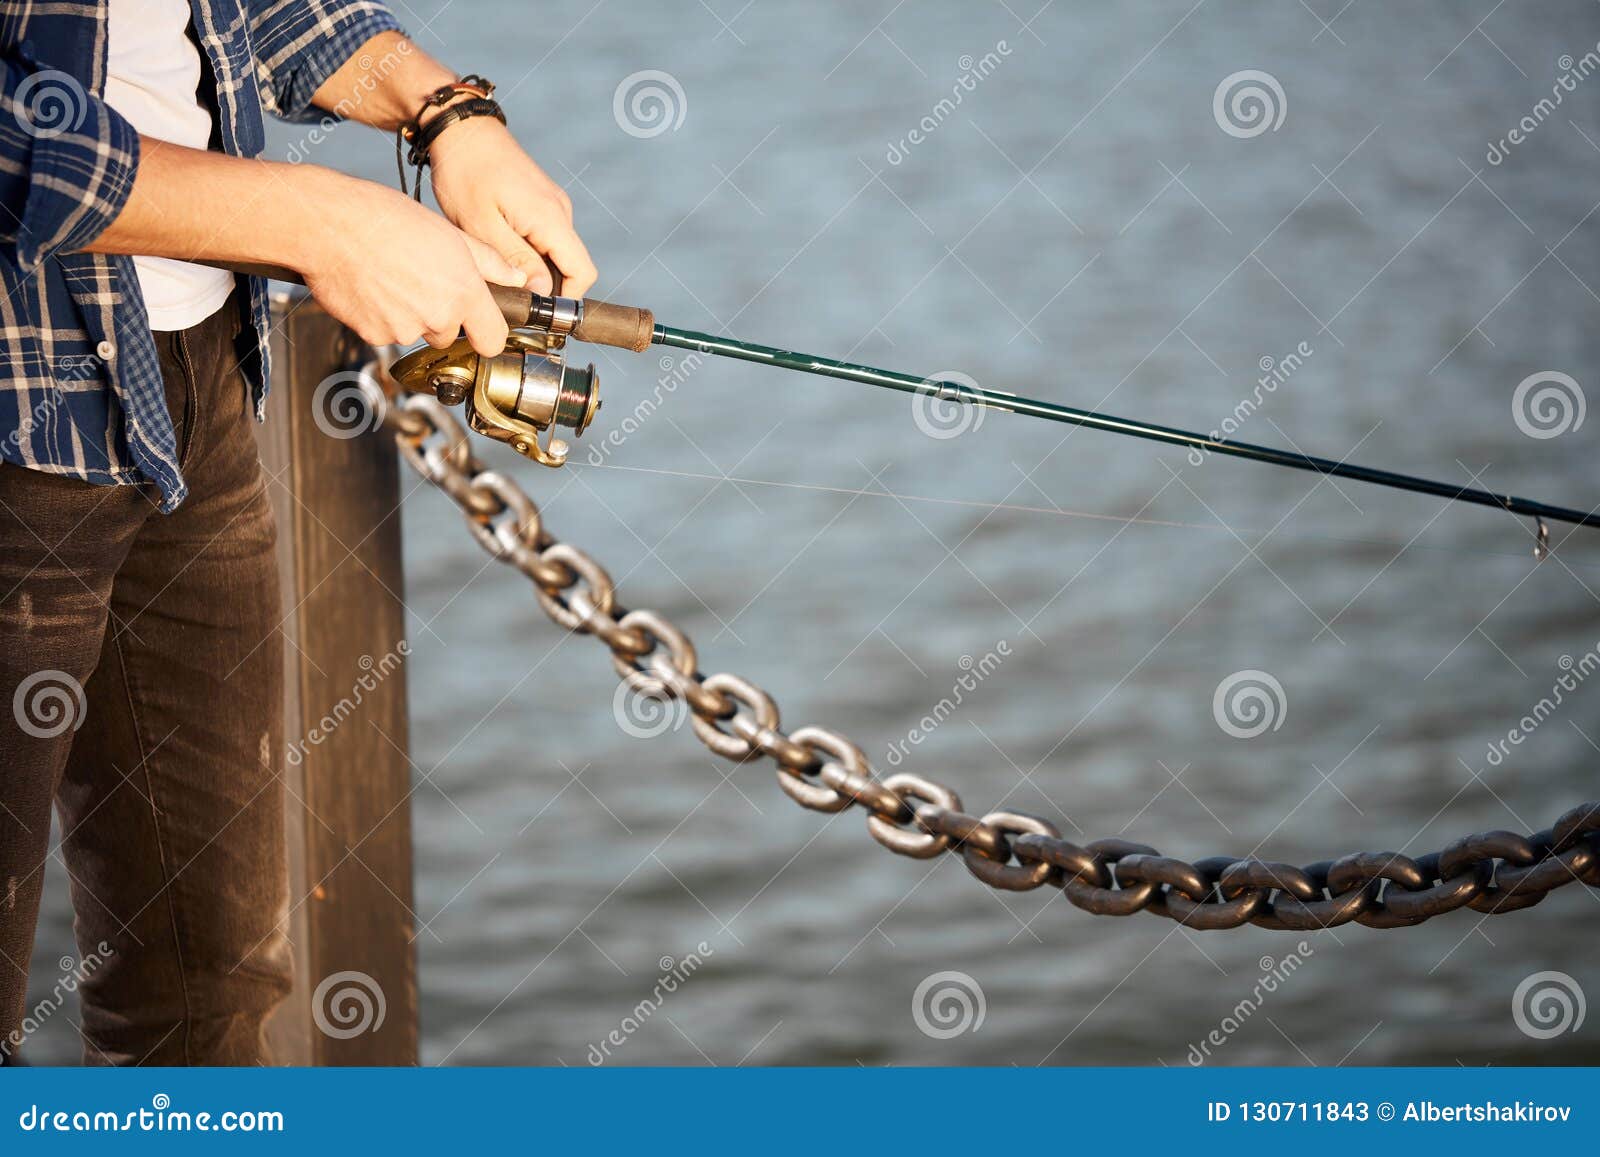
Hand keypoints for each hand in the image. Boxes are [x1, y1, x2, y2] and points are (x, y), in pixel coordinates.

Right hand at [296, 171, 524, 355]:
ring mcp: (404, 330)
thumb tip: (516, 277)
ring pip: (417, 333)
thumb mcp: (449, 232)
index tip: (481, 326)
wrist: (327, 225)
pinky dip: (381, 317)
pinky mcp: (374, 335)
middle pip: (451, 335)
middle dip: (441, 316)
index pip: (493, 340)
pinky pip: (386, 333)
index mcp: (463, 292)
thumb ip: (489, 262)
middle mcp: (437, 317)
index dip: (487, 333)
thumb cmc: (384, 220)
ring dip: (410, 315)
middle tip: (421, 281)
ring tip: (392, 277)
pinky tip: (373, 287)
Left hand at [427, 116, 597, 296]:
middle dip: (543, 284)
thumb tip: (542, 293)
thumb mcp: (482, 225)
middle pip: (569, 266)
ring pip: (554, 252)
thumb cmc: (465, 172)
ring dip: (531, 266)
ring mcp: (552, 204)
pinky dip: (526, 248)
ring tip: (494, 261)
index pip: (582, 273)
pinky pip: (543, 236)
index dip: (565, 298)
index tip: (536, 310)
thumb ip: (517, 261)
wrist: (460, 127)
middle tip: (505, 289)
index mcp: (551, 219)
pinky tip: (496, 242)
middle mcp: (560, 211)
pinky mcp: (540, 200)